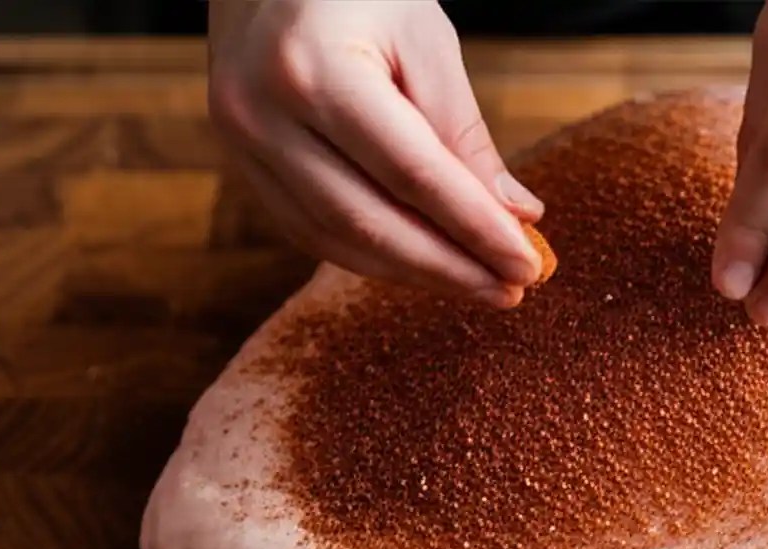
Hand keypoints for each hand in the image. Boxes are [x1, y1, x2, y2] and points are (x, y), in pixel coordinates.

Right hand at [207, 1, 543, 307]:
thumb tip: (514, 214)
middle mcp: (260, 114)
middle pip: (369, 221)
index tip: (529, 263)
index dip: (475, 228)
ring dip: (414, 272)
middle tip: (514, 289)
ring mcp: (239, 142)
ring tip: (479, 283)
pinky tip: (423, 263)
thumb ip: (462, 130)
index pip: (412, 175)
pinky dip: (370, 255)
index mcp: (313, 70)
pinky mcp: (238, 160)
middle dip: (449, 267)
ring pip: (335, 239)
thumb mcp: (425, 38)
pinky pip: (308, 229)